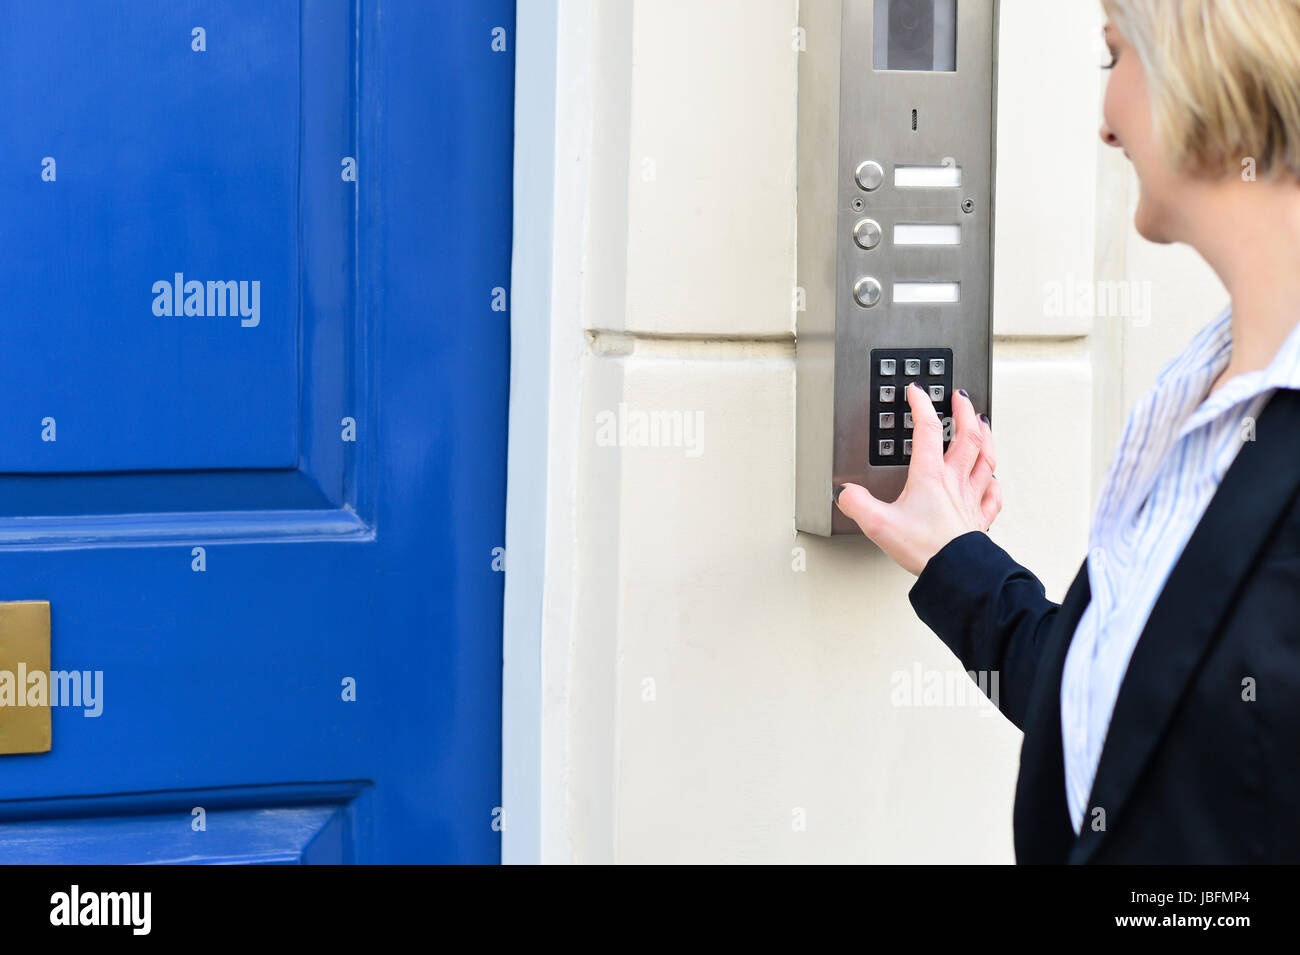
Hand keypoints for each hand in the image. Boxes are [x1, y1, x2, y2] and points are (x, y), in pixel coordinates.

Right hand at [835, 383, 999, 575]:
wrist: (955, 573)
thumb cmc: (925, 549)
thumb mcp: (879, 524)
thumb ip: (857, 504)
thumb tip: (845, 493)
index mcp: (930, 476)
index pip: (927, 429)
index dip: (921, 405)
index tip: (917, 392)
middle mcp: (954, 482)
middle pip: (967, 435)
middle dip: (963, 411)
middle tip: (960, 396)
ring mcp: (971, 498)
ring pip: (986, 458)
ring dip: (985, 436)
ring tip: (982, 423)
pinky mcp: (979, 519)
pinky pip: (992, 494)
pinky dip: (993, 482)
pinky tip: (993, 478)